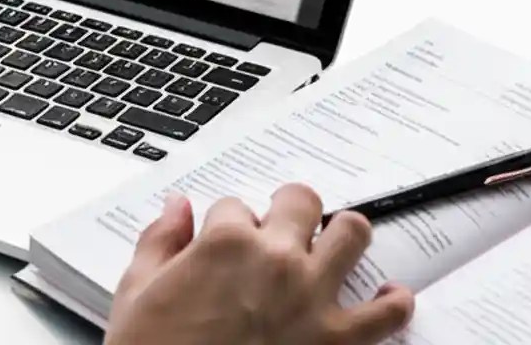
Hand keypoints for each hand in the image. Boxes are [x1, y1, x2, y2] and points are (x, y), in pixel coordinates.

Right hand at [105, 184, 414, 344]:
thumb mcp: (137, 294)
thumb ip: (160, 242)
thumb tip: (177, 208)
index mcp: (225, 244)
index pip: (234, 205)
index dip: (227, 224)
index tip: (224, 243)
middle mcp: (276, 260)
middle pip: (300, 201)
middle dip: (289, 211)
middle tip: (281, 232)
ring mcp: (313, 297)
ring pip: (354, 233)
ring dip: (344, 235)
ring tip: (335, 246)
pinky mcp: (338, 341)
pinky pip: (387, 313)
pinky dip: (393, 303)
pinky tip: (387, 298)